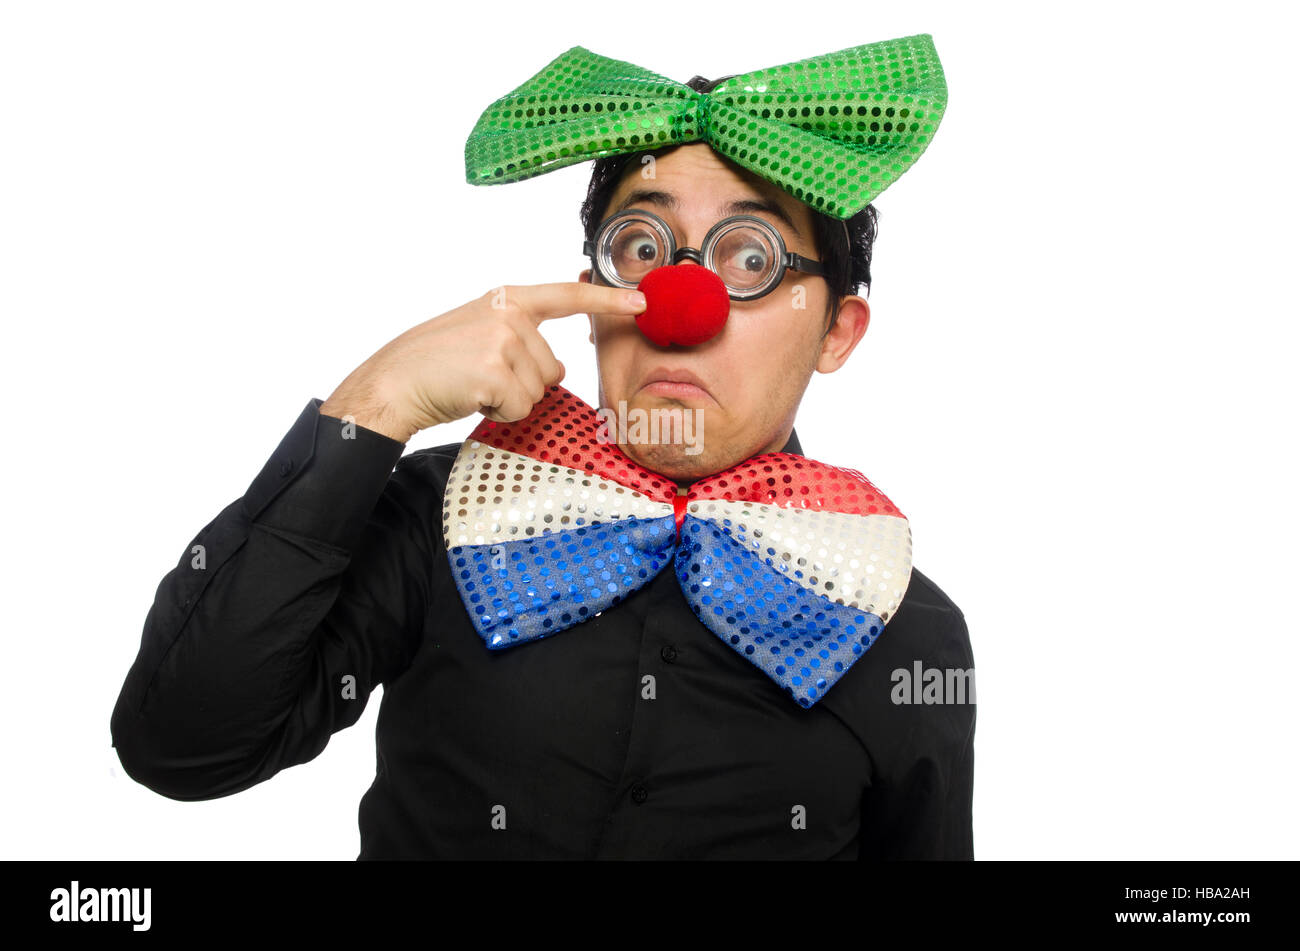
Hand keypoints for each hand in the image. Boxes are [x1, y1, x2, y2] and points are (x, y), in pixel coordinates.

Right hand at [319, 283, 645, 442]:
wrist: (391, 383)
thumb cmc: (433, 365)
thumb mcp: (479, 334)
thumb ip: (520, 339)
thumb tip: (559, 368)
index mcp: (506, 300)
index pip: (566, 296)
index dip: (607, 298)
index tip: (642, 299)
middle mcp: (508, 313)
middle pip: (553, 368)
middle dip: (522, 383)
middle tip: (478, 376)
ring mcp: (502, 340)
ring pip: (539, 391)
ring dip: (508, 400)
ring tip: (470, 385)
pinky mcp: (495, 371)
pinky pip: (520, 408)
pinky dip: (497, 413)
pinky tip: (470, 397)